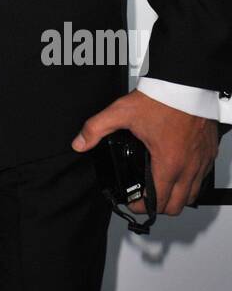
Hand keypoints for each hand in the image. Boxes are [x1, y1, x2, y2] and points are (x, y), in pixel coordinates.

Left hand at [72, 90, 218, 214]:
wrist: (187, 83)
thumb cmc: (162, 98)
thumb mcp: (122, 112)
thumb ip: (97, 128)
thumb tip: (80, 142)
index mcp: (168, 162)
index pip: (158, 202)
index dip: (141, 207)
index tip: (133, 202)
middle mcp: (189, 166)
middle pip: (177, 206)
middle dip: (158, 207)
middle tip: (145, 198)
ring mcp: (202, 161)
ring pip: (192, 195)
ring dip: (176, 197)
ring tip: (161, 189)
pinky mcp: (210, 152)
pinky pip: (203, 178)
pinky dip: (191, 182)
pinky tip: (178, 172)